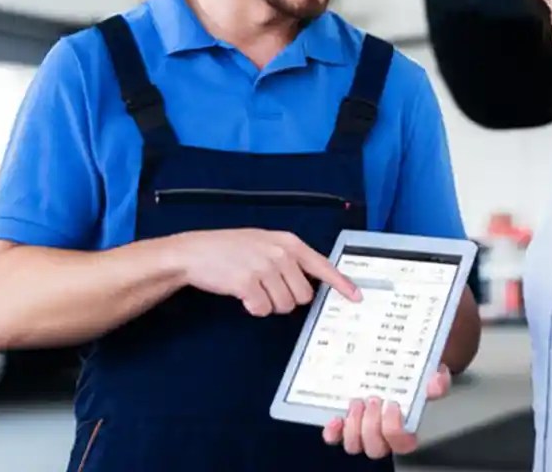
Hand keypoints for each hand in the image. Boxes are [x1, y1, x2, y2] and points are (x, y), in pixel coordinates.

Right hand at [174, 228, 361, 315]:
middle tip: (268, 288)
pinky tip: (242, 294)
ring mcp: (264, 268)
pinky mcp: (247, 283)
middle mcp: (280, 254)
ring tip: (253, 287)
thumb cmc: (229, 248)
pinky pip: (262, 310)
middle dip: (288, 299)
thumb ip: (288, 258)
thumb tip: (309, 282)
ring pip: (284, 306)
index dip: (341, 284)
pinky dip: (253, 308)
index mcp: (288, 242)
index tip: (356, 296)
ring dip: (269, 304)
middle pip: (304, 295)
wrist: (195, 252)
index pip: (323, 265)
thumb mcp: (264, 242)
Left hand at [322, 364, 451, 457]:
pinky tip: (335, 417)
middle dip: (371, 426)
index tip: (392, 405)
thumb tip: (436, 383)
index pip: (402, 443)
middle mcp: (382, 434)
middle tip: (372, 400)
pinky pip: (334, 437)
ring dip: (353, 426)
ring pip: (354, 445)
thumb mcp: (427, 372)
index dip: (394, 430)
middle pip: (375, 448)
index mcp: (406, 427)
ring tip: (356, 402)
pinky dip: (333, 432)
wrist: (390, 361)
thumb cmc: (410, 373)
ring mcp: (361, 429)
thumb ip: (435, 379)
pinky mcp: (344, 422)